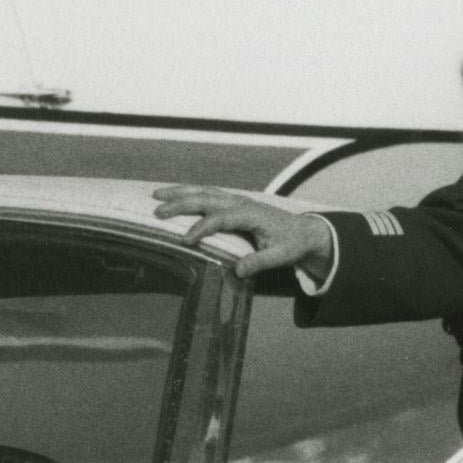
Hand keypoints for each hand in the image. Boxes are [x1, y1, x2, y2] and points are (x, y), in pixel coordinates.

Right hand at [150, 185, 335, 279]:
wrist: (305, 231)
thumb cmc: (292, 244)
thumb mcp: (281, 256)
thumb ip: (260, 262)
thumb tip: (238, 270)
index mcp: (251, 214)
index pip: (220, 218)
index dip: (201, 228)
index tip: (185, 240)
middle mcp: (241, 202)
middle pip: (206, 198)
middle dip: (181, 204)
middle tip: (157, 211)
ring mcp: (236, 200)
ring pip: (204, 191)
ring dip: (180, 192)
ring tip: (157, 195)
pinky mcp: (233, 202)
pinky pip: (208, 194)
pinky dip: (189, 193)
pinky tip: (175, 195)